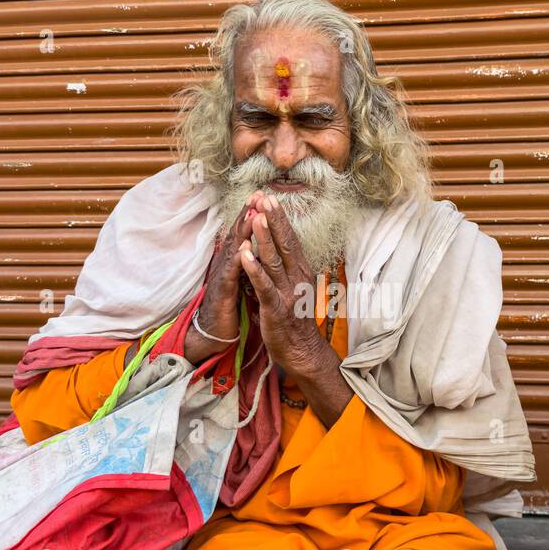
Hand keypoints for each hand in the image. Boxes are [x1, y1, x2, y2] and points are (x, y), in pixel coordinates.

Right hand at [182, 203, 253, 360]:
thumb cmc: (228, 306)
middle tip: (257, 195)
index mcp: (234, 261)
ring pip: (234, 249)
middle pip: (237, 234)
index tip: (263, 197)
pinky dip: (238, 260)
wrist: (213, 332)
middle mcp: (226, 264)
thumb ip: (244, 262)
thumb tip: (252, 247)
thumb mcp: (239, 280)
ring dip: (243, 231)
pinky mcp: (222, 292)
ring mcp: (223, 276)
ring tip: (253, 213)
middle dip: (247, 213)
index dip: (253, 215)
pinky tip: (244, 248)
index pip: (244, 233)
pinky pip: (231, 273)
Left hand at [238, 195, 328, 377]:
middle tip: (265, 198)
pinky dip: (254, 269)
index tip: (271, 198)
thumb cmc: (294, 319)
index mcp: (300, 271)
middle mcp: (297, 278)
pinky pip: (263, 285)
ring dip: (264, 238)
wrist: (302, 351)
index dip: (280, 219)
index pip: (290, 240)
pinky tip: (245, 254)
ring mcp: (287, 293)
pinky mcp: (276, 308)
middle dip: (274, 220)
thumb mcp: (292, 288)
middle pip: (285, 244)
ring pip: (274, 261)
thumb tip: (272, 247)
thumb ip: (283, 269)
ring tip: (255, 218)